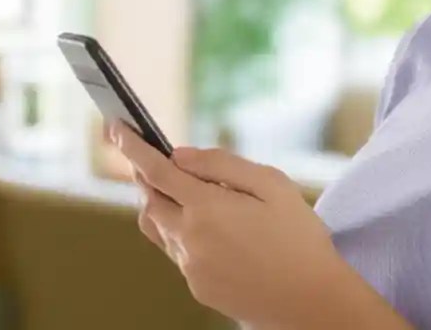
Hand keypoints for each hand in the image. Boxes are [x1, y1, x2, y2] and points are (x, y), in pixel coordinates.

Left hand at [109, 121, 355, 327]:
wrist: (315, 303)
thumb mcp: (272, 185)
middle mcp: (190, 238)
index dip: (131, 146)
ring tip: (182, 194)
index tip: (115, 128)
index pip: (155, 169)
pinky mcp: (197, 286)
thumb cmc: (299, 238)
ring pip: (157, 227)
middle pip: (148, 199)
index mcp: (207, 207)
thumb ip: (221, 164)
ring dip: (161, 205)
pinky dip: (181, 234)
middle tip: (152, 160)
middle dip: (145, 177)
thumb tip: (178, 155)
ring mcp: (191, 266)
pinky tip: (208, 231)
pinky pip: (176, 253)